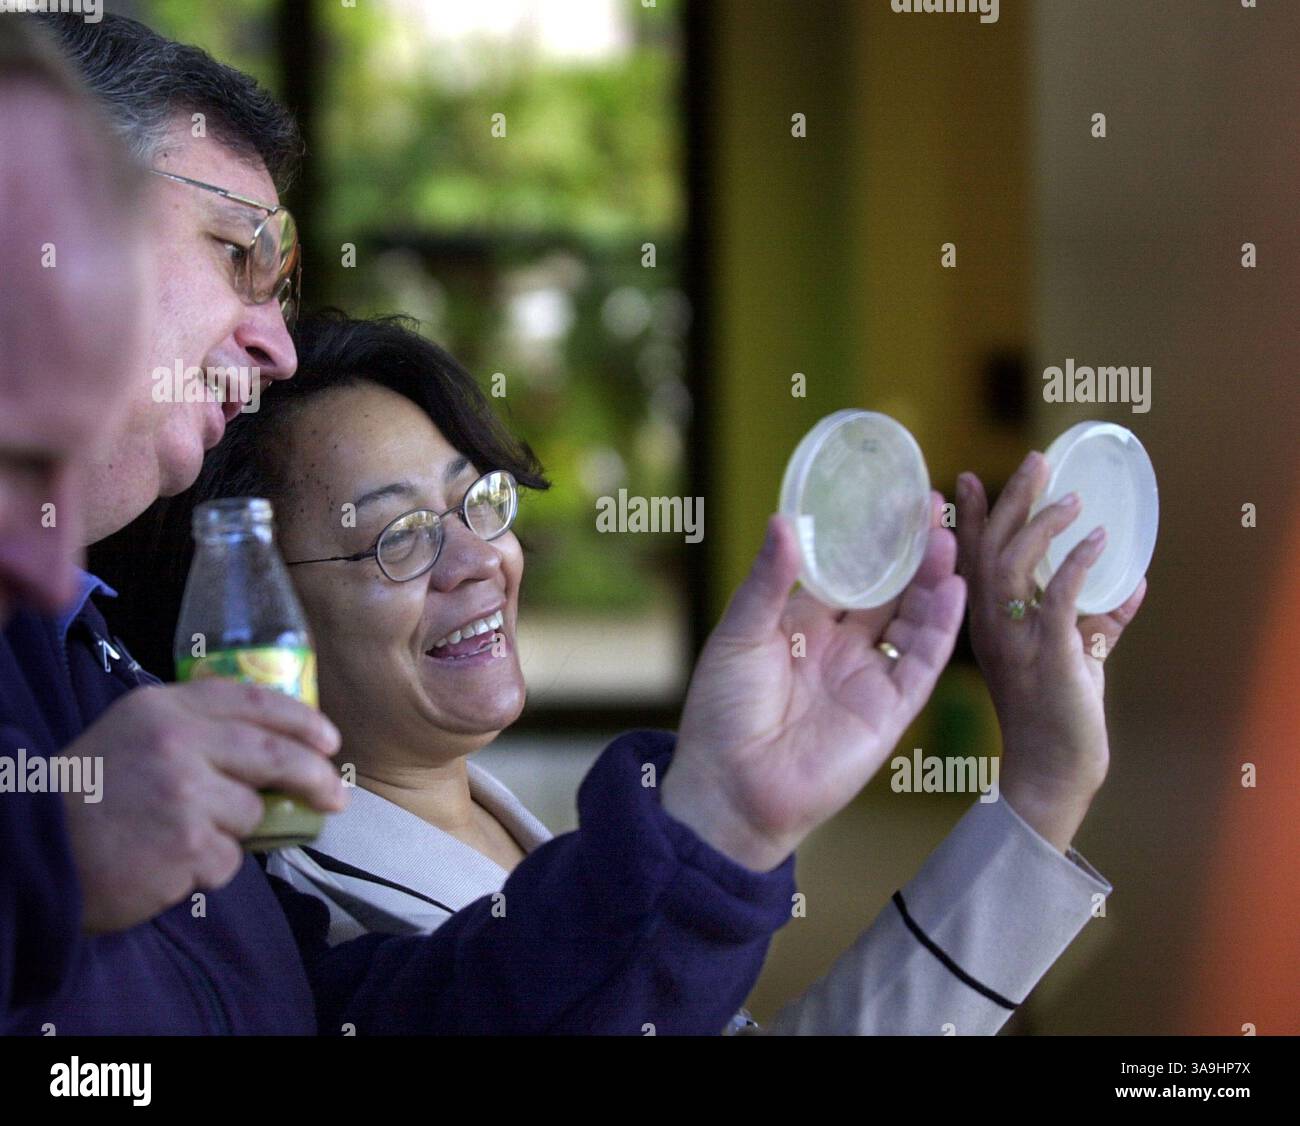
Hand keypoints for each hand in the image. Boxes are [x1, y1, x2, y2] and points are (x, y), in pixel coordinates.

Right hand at [59, 679, 344, 933]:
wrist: (31, 852)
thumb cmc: (88, 797)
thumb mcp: (134, 735)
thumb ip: (194, 730)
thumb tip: (274, 744)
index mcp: (165, 709)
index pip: (252, 700)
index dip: (300, 719)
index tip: (329, 740)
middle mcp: (178, 743)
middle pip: (274, 753)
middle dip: (315, 776)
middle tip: (335, 796)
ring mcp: (185, 794)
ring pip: (251, 813)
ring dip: (231, 832)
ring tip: (179, 837)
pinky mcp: (187, 845)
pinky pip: (229, 859)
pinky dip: (209, 868)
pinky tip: (168, 865)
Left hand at [662, 497, 965, 871]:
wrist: (730, 789)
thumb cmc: (722, 711)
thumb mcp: (739, 634)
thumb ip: (768, 581)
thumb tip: (784, 520)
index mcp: (801, 624)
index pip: (845, 572)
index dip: (867, 538)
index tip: (888, 497)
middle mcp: (840, 646)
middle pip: (887, 590)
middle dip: (908, 551)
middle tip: (930, 506)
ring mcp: (868, 677)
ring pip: (913, 620)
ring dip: (931, 581)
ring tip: (944, 537)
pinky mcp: (889, 710)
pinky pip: (923, 663)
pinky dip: (941, 627)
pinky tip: (952, 588)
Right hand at [956, 451, 1146, 850]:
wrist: (1053, 769)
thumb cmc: (1059, 716)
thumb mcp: (1077, 657)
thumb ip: (1098, 620)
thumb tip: (1132, 583)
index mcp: (986, 622)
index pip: (970, 558)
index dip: (967, 517)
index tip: (965, 479)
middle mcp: (990, 625)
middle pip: (988, 548)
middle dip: (1009, 500)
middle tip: (1032, 462)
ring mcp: (1015, 639)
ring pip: (1013, 564)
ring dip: (1042, 524)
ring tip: (1071, 498)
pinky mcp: (1048, 653)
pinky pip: (1057, 599)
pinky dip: (1076, 566)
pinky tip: (1096, 541)